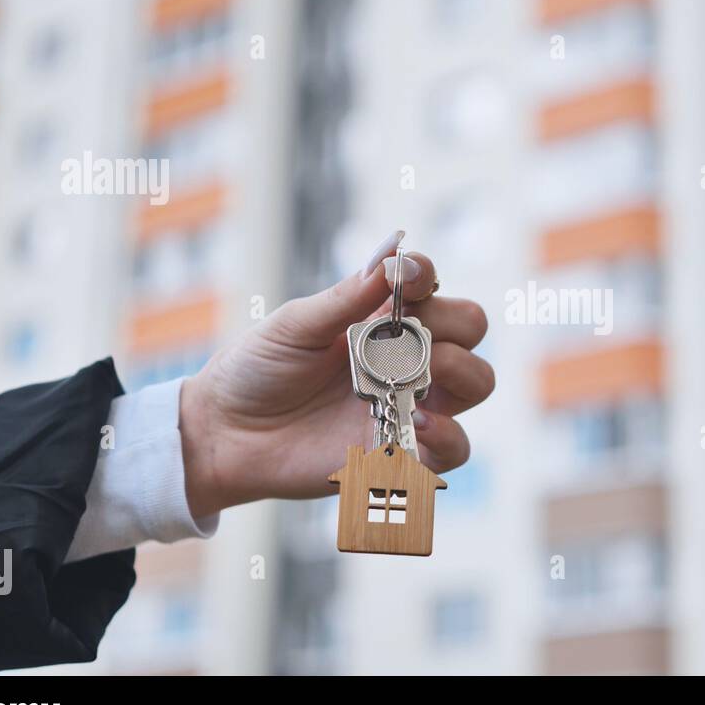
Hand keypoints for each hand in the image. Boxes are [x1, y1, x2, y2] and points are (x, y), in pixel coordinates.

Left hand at [178, 231, 493, 517]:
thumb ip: (347, 297)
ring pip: (478, 382)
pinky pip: (456, 448)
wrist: (227, 434)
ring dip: (462, 374)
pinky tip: (422, 425)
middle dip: (455, 326)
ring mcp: (410, 403)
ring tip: (421, 382)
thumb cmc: (256, 371)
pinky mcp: (403, 451)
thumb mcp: (295, 324)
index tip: (408, 276)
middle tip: (410, 339)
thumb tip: (394, 253)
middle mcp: (405, 357)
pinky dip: (450, 435)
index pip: (431, 285)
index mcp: (381, 318)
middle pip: (470, 329)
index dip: (426, 275)